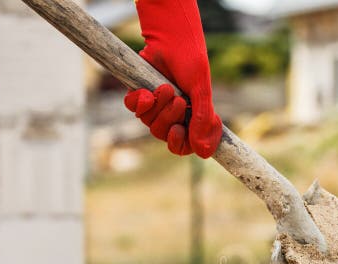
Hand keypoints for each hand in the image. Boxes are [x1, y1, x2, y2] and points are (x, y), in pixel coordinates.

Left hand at [125, 0, 222, 157]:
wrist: (171, 39)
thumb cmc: (191, 62)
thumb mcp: (201, 91)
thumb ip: (202, 120)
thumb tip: (203, 151)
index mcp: (191, 119)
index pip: (183, 146)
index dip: (179, 144)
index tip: (180, 130)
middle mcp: (173, 115)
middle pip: (163, 135)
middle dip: (168, 119)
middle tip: (178, 101)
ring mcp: (156, 106)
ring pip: (148, 123)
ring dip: (158, 107)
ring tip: (166, 87)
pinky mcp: (141, 94)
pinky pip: (134, 109)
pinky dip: (139, 103)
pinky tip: (146, 93)